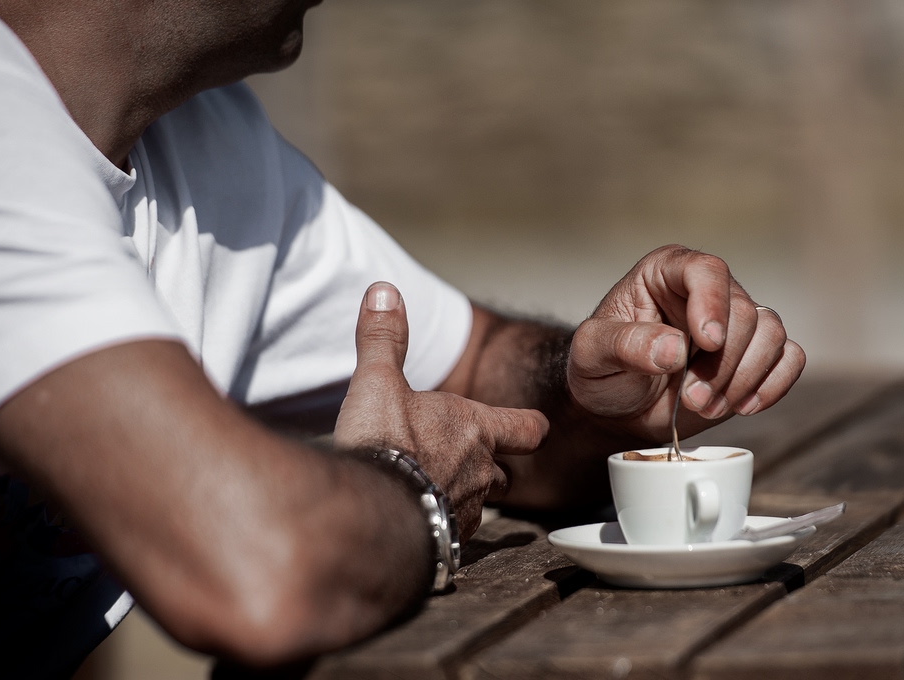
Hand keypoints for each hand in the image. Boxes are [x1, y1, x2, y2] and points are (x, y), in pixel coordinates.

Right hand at [334, 282, 548, 541]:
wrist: (373, 511)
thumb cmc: (386, 443)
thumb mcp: (378, 381)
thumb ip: (383, 337)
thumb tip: (383, 289)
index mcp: (476, 427)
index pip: (527, 427)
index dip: (529, 426)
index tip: (531, 427)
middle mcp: (481, 471)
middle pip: (503, 471)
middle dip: (489, 466)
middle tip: (466, 460)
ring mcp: (466, 511)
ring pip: (479, 505)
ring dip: (463, 497)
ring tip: (435, 492)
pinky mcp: (445, 544)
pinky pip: (453, 536)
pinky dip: (440, 528)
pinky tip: (418, 524)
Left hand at [567, 245, 805, 441]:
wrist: (615, 408)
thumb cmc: (600, 370)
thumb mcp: (592, 355)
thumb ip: (625, 345)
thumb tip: (674, 348)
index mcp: (665, 273)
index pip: (705, 270)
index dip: (712, 303)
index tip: (707, 342)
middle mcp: (705, 291)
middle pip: (743, 311)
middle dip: (721, 363)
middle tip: (691, 398)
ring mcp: (734, 323)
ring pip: (771, 334)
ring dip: (743, 379)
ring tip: (705, 406)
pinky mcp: (754, 356)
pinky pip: (790, 359)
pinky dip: (772, 386)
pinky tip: (742, 405)